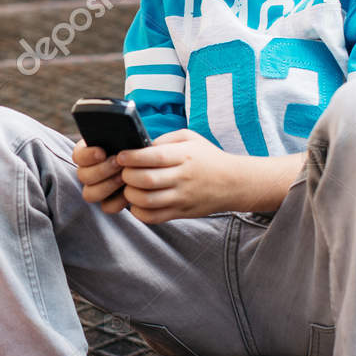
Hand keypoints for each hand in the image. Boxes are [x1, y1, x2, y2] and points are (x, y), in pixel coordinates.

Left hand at [74, 130, 241, 222]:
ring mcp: (182, 198)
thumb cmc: (208, 157)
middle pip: (145, 180)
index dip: (131, 157)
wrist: (233, 183)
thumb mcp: (190, 138)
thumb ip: (164, 140)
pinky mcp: (181, 212)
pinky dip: (138, 212)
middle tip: (124, 172)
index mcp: (184, 156)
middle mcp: (182, 178)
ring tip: (129, 187)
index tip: (121, 156)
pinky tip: (137, 202)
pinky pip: (153, 217)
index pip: (153, 157)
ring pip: (146, 201)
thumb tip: (139, 147)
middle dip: (127, 176)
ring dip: (130, 194)